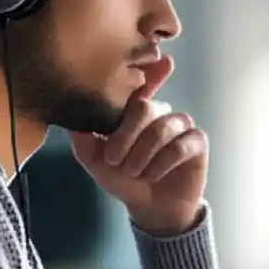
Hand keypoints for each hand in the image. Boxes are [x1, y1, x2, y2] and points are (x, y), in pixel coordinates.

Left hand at [69, 54, 208, 235]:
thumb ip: (83, 139)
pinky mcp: (197, 143)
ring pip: (162, 128)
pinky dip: (163, 162)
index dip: (152, 73)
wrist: (150, 208)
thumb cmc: (124, 180)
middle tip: (114, 160)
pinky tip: (153, 175)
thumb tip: (72, 118)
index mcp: (136, 113)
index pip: (142, 86)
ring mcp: (181, 127)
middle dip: (126, 136)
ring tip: (133, 172)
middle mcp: (160, 114)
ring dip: (142, 154)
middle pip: (145, 107)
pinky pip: (181, 145)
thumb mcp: (95, 161)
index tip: (164, 61)